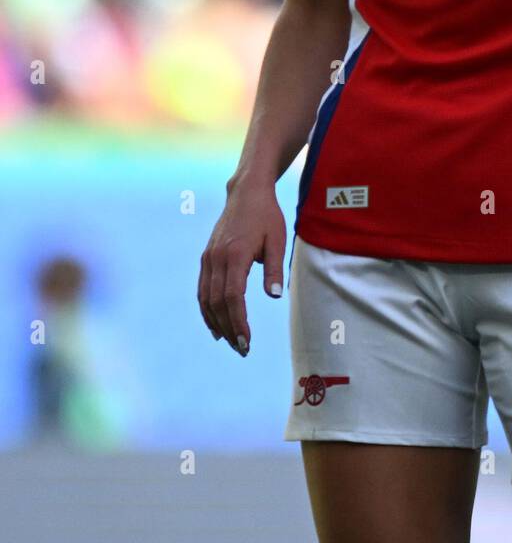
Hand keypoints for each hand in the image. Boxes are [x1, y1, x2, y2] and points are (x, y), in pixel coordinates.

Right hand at [198, 179, 286, 355]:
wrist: (246, 193)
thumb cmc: (267, 216)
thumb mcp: (277, 240)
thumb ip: (275, 269)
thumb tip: (274, 297)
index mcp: (235, 254)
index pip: (233, 297)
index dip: (239, 322)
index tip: (248, 341)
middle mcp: (217, 258)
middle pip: (218, 303)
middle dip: (229, 329)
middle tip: (243, 349)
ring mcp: (208, 258)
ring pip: (206, 299)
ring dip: (217, 323)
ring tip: (231, 342)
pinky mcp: (206, 258)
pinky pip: (203, 290)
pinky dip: (207, 310)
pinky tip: (216, 325)